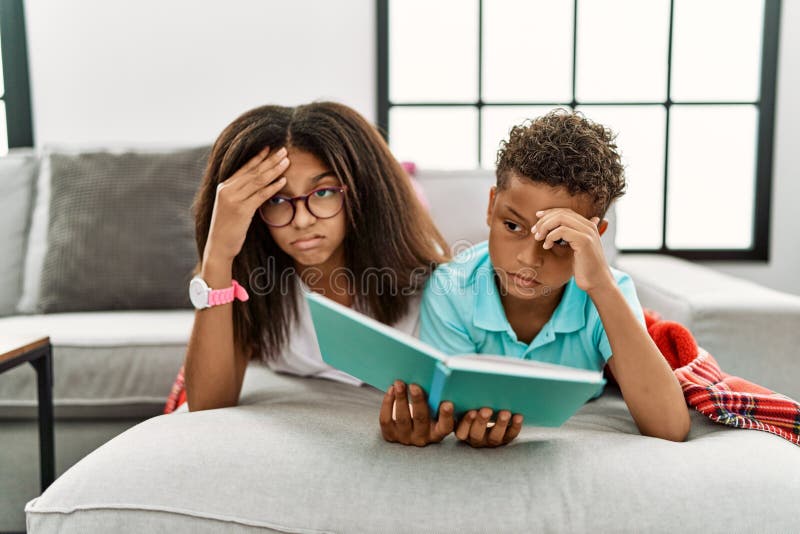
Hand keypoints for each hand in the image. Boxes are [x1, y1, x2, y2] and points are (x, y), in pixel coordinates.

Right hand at [203, 146, 289, 263]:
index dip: (258, 157)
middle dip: (270, 160)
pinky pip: (260, 195)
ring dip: (274, 170)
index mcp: (224, 187)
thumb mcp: (231, 207)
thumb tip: (256, 184)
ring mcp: (233, 199)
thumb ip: (240, 194)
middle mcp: (227, 190)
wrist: (218, 246)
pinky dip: (272, 187)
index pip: (244, 168)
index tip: (270, 149)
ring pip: (258, 181)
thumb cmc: (228, 228)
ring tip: (286, 161)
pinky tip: (283, 181)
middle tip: (284, 150)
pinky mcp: (241, 210)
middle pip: (253, 171)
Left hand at [379, 380, 454, 446]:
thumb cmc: (425, 412)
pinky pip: (386, 420)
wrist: (406, 425)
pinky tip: (391, 390)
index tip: (447, 403)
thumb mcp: (434, 409)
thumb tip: (440, 380)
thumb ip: (438, 400)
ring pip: (402, 418)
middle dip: (418, 401)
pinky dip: (387, 403)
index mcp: (438, 432)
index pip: (445, 427)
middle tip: (414, 386)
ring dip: (401, 398)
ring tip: (399, 384)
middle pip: (421, 419)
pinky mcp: (390, 435)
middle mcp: (422, 437)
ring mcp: (405, 437)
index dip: (446, 416)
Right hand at [454, 407, 522, 447]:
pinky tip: (518, 416)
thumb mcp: (464, 407)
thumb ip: (462, 401)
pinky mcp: (504, 440)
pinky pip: (509, 436)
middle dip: (482, 422)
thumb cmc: (472, 406)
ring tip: (505, 413)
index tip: (471, 411)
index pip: (461, 431)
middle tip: (486, 410)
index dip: (465, 423)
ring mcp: (490, 441)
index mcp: (462, 431)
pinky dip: (515, 426)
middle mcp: (475, 439)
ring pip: (494, 437)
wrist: (488, 413)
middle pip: (476, 435)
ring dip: (500, 424)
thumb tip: (456, 390)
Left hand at [532, 208, 613, 291]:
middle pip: (561, 213)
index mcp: (588, 226)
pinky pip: (562, 231)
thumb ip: (567, 237)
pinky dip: (550, 237)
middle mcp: (589, 226)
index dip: (549, 212)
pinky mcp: (584, 241)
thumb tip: (552, 231)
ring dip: (545, 227)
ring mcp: (588, 232)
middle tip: (534, 231)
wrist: (597, 282)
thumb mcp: (574, 249)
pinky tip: (546, 246)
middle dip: (544, 220)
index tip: (537, 218)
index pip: (566, 211)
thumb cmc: (584, 268)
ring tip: (538, 238)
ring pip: (560, 218)